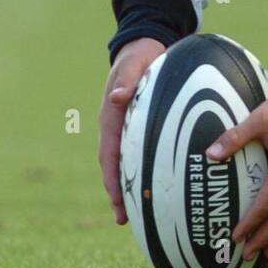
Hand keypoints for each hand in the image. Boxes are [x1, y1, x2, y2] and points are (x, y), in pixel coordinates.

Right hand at [98, 37, 165, 223]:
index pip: (109, 153)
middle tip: (123, 219)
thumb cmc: (139, 56)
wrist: (141, 47)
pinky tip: (158, 186)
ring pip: (124, 164)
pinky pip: (138, 154)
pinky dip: (143, 172)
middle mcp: (115, 127)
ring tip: (136, 214)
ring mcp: (125, 129)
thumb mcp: (134, 63)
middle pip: (113, 166)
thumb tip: (117, 97)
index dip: (111, 178)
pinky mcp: (136, 128)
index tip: (116, 200)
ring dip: (128, 187)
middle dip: (117, 193)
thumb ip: (128, 79)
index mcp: (111, 116)